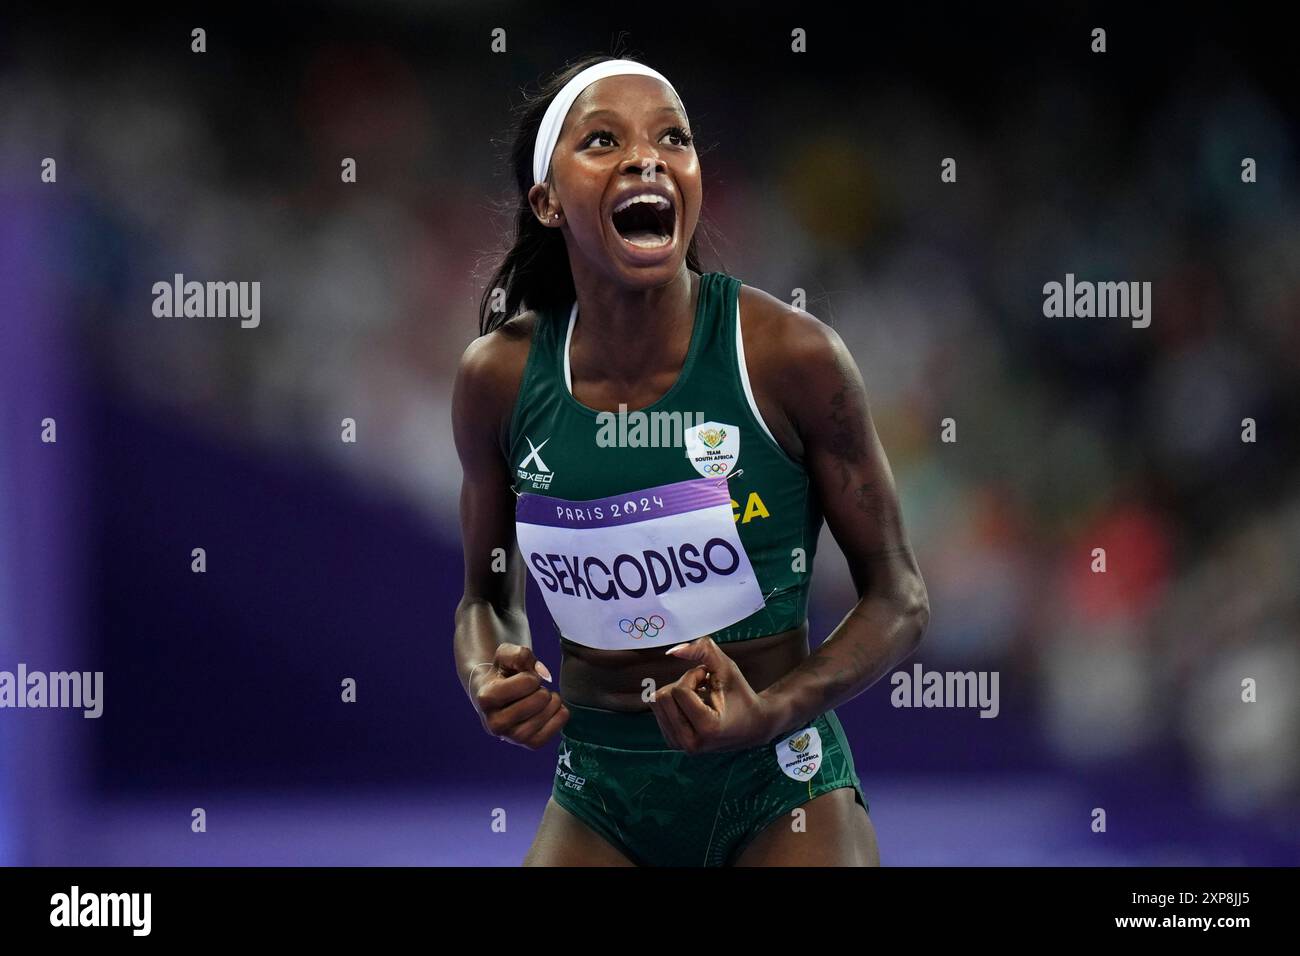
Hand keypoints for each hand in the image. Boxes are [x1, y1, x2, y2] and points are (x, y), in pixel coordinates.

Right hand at [470, 643, 568, 748]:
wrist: (496, 697)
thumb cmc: (502, 674)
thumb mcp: (505, 654)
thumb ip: (520, 655)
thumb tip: (545, 675)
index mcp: (486, 698)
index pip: (528, 682)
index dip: (532, 676)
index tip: (523, 679)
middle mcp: (495, 723)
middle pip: (538, 701)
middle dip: (542, 689)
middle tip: (534, 690)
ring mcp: (512, 737)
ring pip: (544, 718)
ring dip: (552, 702)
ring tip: (545, 697)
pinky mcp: (528, 744)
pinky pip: (553, 732)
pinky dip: (559, 717)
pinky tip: (553, 708)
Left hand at [648, 636, 775, 752]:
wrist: (753, 725)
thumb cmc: (741, 694)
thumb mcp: (727, 668)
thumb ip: (703, 650)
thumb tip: (671, 651)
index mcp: (707, 728)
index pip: (678, 690)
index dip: (693, 675)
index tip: (709, 678)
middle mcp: (691, 743)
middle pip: (662, 698)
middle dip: (682, 684)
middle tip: (703, 687)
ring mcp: (680, 746)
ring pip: (656, 704)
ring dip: (676, 693)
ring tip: (699, 696)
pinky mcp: (674, 743)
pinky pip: (657, 712)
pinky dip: (673, 703)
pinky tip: (692, 706)